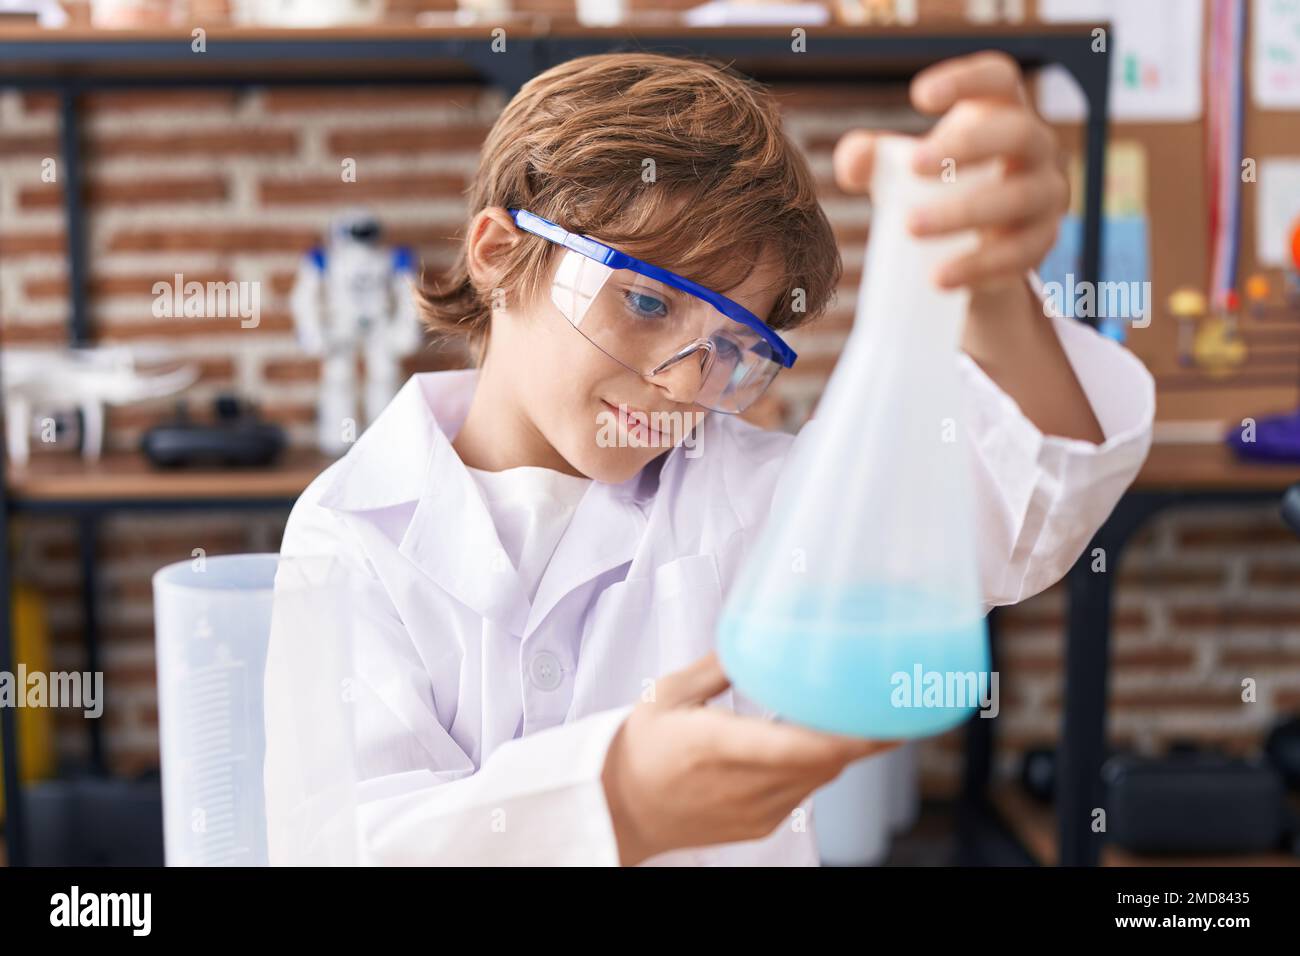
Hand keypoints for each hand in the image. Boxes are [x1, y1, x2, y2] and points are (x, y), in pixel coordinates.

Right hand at [600, 652, 898, 865]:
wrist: (620, 809)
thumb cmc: (640, 747)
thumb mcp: (667, 693)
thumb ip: (717, 666)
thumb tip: (756, 628)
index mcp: (718, 746)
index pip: (797, 747)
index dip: (848, 735)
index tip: (883, 714)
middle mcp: (744, 786)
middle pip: (825, 762)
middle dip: (865, 733)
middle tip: (899, 698)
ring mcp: (757, 811)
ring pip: (821, 777)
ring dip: (845, 747)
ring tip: (871, 710)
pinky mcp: (762, 825)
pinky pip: (806, 791)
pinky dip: (820, 764)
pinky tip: (826, 738)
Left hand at [832, 51, 1068, 293]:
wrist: (974, 248)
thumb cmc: (936, 187)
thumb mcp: (901, 168)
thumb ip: (869, 158)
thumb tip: (855, 161)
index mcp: (1003, 111)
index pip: (998, 77)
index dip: (967, 78)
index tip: (919, 96)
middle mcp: (1037, 146)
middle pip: (1017, 133)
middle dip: (967, 147)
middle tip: (913, 166)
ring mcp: (1047, 193)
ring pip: (1019, 197)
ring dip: (963, 212)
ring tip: (910, 228)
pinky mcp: (1041, 241)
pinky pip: (1019, 253)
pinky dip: (978, 266)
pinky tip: (939, 277)